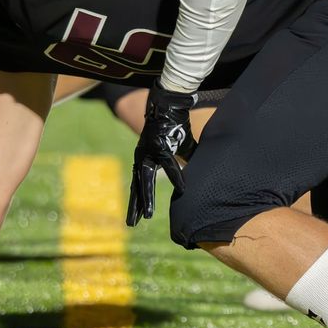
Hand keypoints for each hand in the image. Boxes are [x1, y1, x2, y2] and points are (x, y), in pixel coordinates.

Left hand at [126, 85, 196, 225]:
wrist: (171, 102)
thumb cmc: (175, 124)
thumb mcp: (180, 147)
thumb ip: (185, 160)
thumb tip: (196, 172)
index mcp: (144, 159)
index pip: (138, 184)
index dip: (138, 200)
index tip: (137, 216)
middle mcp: (142, 157)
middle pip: (137, 186)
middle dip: (135, 206)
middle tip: (131, 225)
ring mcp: (148, 151)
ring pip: (146, 180)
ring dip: (148, 199)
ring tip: (148, 216)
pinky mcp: (159, 144)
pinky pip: (168, 164)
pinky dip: (175, 176)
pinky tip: (180, 189)